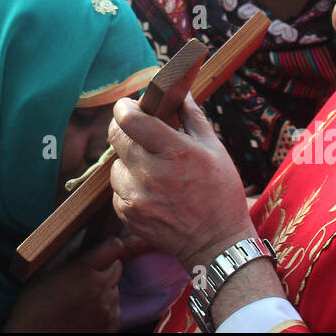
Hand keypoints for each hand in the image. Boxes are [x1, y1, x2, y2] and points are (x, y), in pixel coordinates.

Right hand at [3, 235, 125, 330]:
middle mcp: (101, 291)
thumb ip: (69, 251)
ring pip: (116, 288)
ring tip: (82, 297)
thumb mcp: (47, 271)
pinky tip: (86, 311)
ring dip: (104, 288)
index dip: (107, 245)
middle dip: (104, 267)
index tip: (100, 247)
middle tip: (83, 276)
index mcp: (85, 273)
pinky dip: (106, 308)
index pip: (114, 246)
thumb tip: (86, 235)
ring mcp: (107, 311)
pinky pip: (116, 309)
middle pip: (117, 266)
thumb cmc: (35, 306)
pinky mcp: (109, 327)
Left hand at [109, 95, 255, 272]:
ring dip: (128, 162)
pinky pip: (117, 190)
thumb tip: (179, 92)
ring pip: (115, 165)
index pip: (131, 120)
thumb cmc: (220, 193)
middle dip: (124, 129)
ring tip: (152, 169)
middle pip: (116, 138)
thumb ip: (192, 116)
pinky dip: (129, 186)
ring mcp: (137, 197)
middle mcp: (151, 174)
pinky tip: (150, 191)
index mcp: (175, 152)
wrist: (216, 244)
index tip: (129, 106)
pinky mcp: (128, 215)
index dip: (125, 108)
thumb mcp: (214, 149)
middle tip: (138, 131)